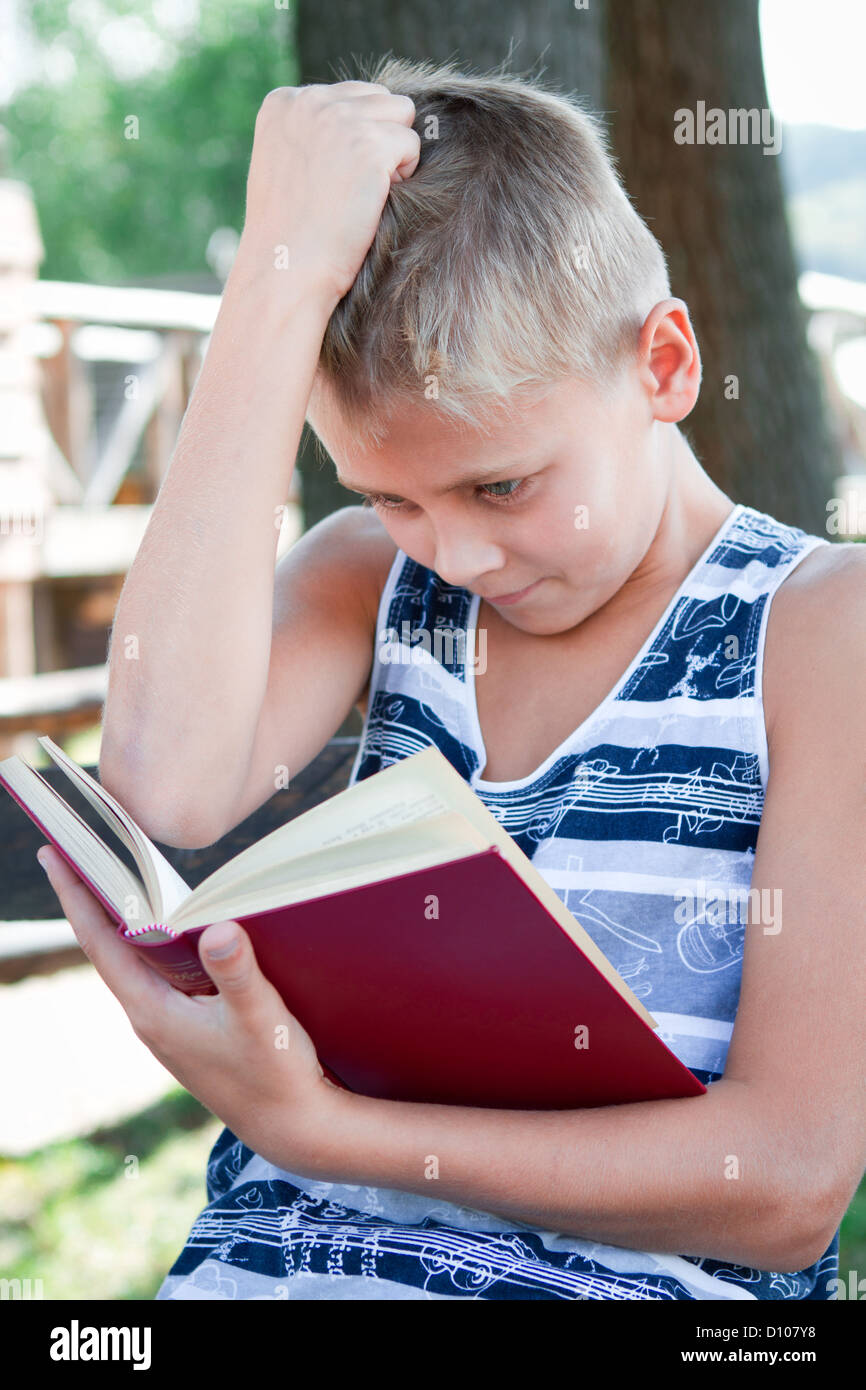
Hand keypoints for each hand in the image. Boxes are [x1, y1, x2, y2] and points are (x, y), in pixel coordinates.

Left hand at [35, 844, 340, 1175]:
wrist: (292, 1127)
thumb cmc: (276, 1074)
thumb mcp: (260, 1019)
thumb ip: (237, 973)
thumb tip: (216, 927)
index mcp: (152, 1011)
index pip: (101, 941)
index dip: (76, 894)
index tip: (54, 853)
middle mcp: (151, 1015)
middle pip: (108, 943)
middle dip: (91, 895)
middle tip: (76, 847)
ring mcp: (168, 1022)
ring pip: (134, 957)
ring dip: (121, 914)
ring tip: (112, 872)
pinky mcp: (190, 1026)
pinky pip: (158, 971)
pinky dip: (153, 938)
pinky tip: (167, 922)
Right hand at [234, 80, 420, 304]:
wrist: (286, 270)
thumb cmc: (288, 233)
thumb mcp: (284, 163)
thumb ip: (313, 131)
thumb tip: (362, 117)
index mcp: (283, 101)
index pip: (348, 95)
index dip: (355, 137)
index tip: (333, 177)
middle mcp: (309, 100)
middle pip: (379, 98)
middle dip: (379, 138)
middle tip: (356, 186)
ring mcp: (340, 120)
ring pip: (402, 114)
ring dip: (394, 153)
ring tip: (367, 191)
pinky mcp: (370, 146)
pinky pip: (412, 145)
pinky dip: (403, 176)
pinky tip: (376, 201)